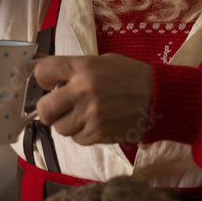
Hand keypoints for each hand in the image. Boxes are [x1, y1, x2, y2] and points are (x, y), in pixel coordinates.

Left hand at [33, 54, 153, 144]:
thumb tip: (51, 78)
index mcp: (83, 67)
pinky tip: (96, 123)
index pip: (43, 72)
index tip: (48, 83)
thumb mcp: (103, 61)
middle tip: (58, 108)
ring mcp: (91, 114)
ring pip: (60, 128)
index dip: (42, 79)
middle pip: (44, 109)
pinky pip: (78, 139)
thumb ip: (76, 69)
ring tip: (83, 115)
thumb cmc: (131, 76)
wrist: (159, 96)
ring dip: (68, 123)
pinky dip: (83, 133)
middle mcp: (83, 91)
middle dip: (48, 110)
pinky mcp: (100, 133)